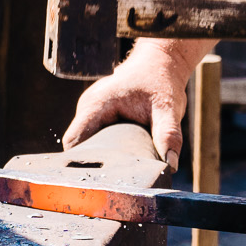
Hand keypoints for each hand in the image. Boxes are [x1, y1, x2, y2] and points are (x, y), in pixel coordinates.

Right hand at [62, 43, 191, 169]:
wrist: (160, 63)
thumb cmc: (161, 81)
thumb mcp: (168, 108)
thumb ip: (168, 135)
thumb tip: (170, 165)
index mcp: (97, 104)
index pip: (74, 140)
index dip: (81, 163)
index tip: (100, 179)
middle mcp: (88, 107)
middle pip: (79, 147)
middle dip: (95, 165)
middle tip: (118, 181)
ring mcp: (91, 112)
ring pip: (86, 144)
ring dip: (101, 159)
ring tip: (122, 173)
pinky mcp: (98, 117)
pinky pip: (94, 139)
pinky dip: (106, 151)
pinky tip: (122, 161)